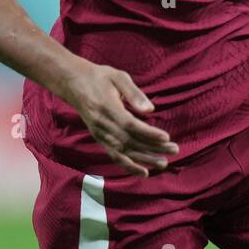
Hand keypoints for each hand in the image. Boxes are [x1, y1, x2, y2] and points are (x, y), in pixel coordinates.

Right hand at [61, 60, 179, 176]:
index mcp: (107, 107)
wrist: (73, 83)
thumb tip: (151, 110)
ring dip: (144, 159)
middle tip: (174, 150)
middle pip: (129, 141)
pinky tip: (144, 172)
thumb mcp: (118, 76)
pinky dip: (129, 166)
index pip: (129, 125)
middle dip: (153, 148)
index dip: (148, 133)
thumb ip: (134, 93)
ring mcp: (99, 133)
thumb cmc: (99, 77)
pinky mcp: (99, 138)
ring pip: (123, 151)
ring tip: (164, 163)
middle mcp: (102, 124)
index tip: (166, 137)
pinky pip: (114, 156)